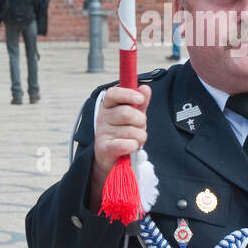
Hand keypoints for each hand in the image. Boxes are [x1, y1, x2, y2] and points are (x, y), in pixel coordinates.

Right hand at [89, 85, 151, 209]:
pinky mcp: (104, 149)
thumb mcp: (133, 116)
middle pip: (126, 113)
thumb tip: (145, 88)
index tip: (140, 99)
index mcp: (108, 106)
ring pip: (131, 131)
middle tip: (140, 126)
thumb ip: (140, 103)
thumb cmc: (123, 133)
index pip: (113, 93)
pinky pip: (126, 144)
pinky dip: (134, 146)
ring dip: (140, 137)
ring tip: (136, 139)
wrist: (112, 159)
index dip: (128, 94)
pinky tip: (131, 147)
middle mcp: (102, 118)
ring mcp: (102, 133)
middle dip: (140, 121)